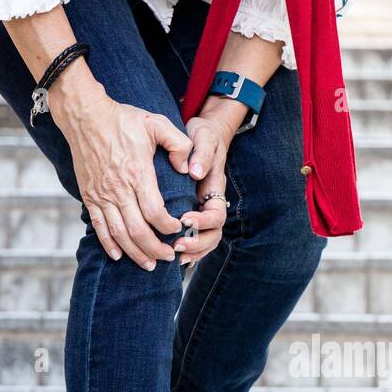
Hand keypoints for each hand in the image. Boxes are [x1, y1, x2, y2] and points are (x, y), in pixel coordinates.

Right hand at [50, 74, 191, 269]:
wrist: (84, 116)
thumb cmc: (122, 119)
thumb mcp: (156, 123)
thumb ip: (178, 144)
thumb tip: (187, 169)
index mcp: (137, 173)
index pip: (155, 212)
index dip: (168, 227)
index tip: (177, 228)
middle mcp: (118, 188)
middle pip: (137, 230)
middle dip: (155, 249)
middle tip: (168, 257)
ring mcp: (101, 194)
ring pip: (119, 233)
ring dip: (134, 252)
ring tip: (149, 264)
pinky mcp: (89, 196)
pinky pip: (98, 226)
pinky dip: (108, 243)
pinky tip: (118, 255)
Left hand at [176, 97, 243, 265]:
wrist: (202, 135)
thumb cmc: (204, 136)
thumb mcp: (204, 138)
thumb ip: (202, 154)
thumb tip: (196, 172)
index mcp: (215, 189)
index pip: (216, 214)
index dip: (203, 222)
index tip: (184, 220)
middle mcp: (210, 204)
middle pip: (214, 234)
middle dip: (197, 243)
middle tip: (177, 246)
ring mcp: (203, 210)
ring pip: (205, 240)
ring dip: (193, 251)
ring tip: (174, 256)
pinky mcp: (192, 212)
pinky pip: (194, 237)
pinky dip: (188, 250)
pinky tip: (174, 256)